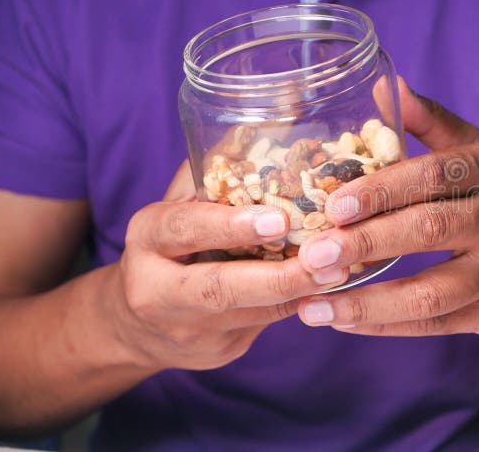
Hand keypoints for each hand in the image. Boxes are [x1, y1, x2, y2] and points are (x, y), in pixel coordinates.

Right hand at [107, 162, 349, 369]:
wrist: (135, 325)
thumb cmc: (168, 248)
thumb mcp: (175, 208)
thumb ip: (210, 177)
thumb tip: (262, 127)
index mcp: (147, 239)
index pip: (183, 228)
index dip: (231, 225)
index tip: (279, 219)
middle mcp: (158, 288)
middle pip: (219, 287)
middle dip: (278, 275)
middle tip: (327, 256)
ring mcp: (188, 328)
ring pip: (250, 312)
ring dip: (301, 291)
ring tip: (342, 269)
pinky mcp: (216, 350)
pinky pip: (264, 325)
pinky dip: (300, 305)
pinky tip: (332, 289)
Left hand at [295, 78, 478, 335]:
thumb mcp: (477, 153)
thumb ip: (430, 121)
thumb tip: (383, 86)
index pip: (437, 175)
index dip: (384, 189)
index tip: (335, 205)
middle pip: (432, 230)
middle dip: (368, 243)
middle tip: (312, 256)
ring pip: (430, 293)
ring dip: (367, 301)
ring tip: (312, 306)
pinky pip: (433, 325)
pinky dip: (384, 325)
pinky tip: (342, 320)